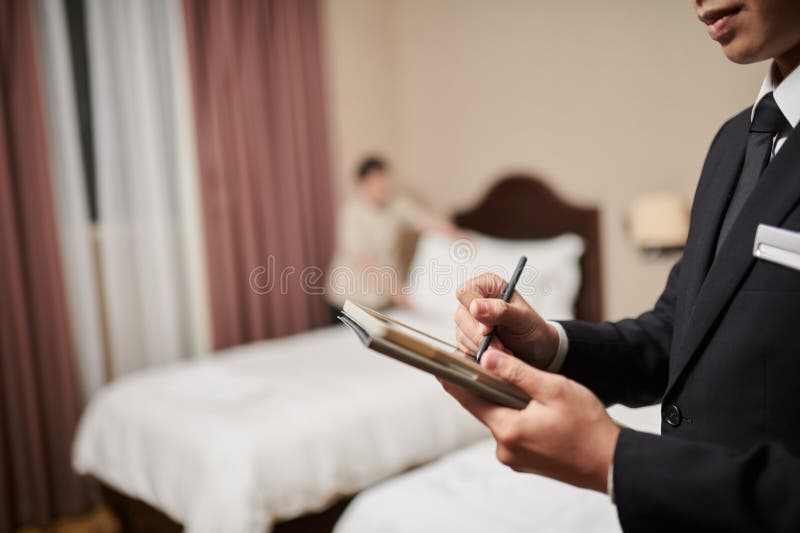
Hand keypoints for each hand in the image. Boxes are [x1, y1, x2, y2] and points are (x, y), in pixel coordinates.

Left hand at [441, 349, 619, 492]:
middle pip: (485, 408)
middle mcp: (505, 448)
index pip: (470, 398)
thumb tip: (487, 359)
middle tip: (495, 362)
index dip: (456, 377)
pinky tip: (538, 409)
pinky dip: (519, 417)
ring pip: (501, 419)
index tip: (445, 361)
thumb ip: (518, 373)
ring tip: (530, 387)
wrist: (613, 463)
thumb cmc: (588, 426)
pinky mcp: (526, 462)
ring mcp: (514, 458)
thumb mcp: (553, 389)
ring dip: (508, 402)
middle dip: (489, 386)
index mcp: (508, 429)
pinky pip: (513, 432)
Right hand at [454, 273, 558, 367]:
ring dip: (482, 348)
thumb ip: (501, 310)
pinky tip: (494, 355)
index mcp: (488, 286)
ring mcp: (468, 321)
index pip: (465, 292)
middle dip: (480, 336)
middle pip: (460, 317)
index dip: (473, 311)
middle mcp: (475, 301)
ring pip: (461, 335)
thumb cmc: (532, 329)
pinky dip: (478, 356)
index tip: (488, 329)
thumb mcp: (522, 318)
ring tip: (503, 350)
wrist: (537, 351)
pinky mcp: (466, 340)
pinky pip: (462, 350)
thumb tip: (476, 306)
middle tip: (500, 346)